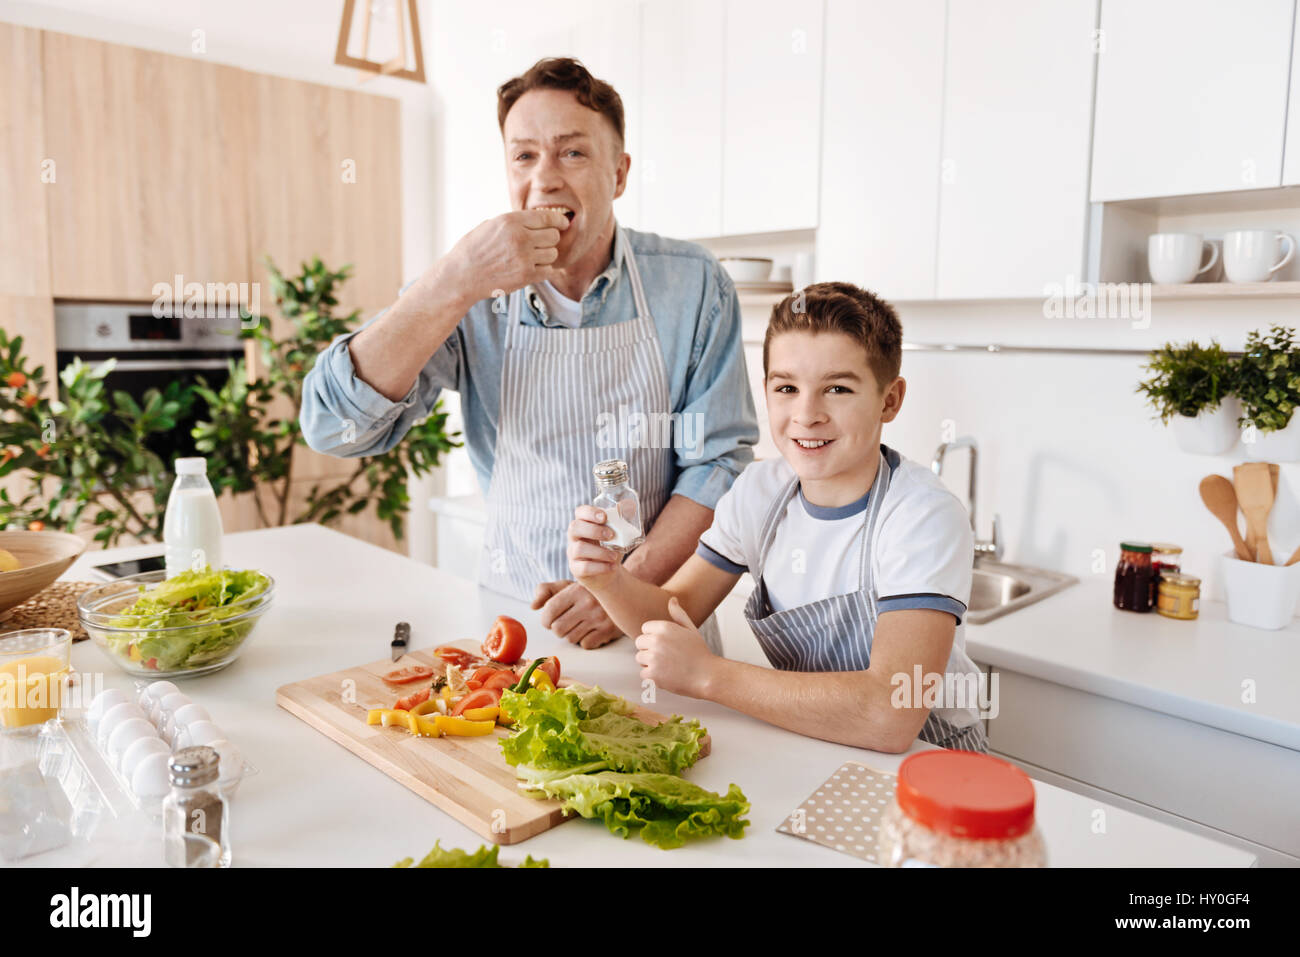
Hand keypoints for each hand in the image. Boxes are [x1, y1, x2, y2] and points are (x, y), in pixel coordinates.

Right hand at [439, 208, 569, 303]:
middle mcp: (520, 237)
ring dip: (546, 256)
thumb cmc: (473, 250)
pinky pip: (548, 271)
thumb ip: (513, 222)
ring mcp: (524, 257)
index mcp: (510, 221)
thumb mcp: (490, 225)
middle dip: (549, 240)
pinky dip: (542, 271)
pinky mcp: (526, 276)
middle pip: (553, 236)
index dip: (558, 221)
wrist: (461, 276)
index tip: (563, 224)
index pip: (546, 217)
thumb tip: (534, 220)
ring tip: (532, 258)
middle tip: (540, 244)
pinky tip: (532, 269)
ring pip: (553, 254)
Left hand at [531, 580, 622, 648]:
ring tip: (580, 625)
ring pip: (571, 639)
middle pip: (557, 629)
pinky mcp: (608, 630)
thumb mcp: (567, 586)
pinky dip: (586, 641)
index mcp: (575, 590)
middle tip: (566, 622)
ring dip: (572, 635)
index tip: (550, 619)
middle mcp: (588, 602)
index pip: (549, 610)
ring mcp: (599, 617)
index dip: (546, 620)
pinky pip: (586, 645)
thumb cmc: (587, 592)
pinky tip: (591, 630)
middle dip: (558, 629)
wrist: (621, 594)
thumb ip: (545, 590)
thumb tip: (533, 606)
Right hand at [567, 505, 622, 590]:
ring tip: (614, 555)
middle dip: (593, 530)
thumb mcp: (619, 533)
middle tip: (611, 535)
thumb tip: (630, 505)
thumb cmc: (612, 548)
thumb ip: (623, 520)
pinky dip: (600, 567)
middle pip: (574, 527)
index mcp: (584, 523)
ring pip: (579, 549)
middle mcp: (574, 537)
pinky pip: (584, 567)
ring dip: (600, 551)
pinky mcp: (576, 569)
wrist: (610, 573)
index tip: (604, 517)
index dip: (590, 512)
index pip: (580, 512)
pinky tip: (612, 567)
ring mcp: (573, 553)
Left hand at [634, 597, 716, 698]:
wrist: (707, 676)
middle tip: (667, 657)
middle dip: (649, 649)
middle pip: (639, 643)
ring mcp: (654, 657)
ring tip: (668, 666)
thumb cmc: (699, 653)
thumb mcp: (691, 630)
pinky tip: (667, 676)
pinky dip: (653, 677)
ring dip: (650, 663)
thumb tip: (672, 599)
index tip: (667, 645)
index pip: (645, 629)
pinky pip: (643, 673)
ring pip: (640, 658)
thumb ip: (678, 614)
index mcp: (664, 627)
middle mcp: (657, 640)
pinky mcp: (652, 674)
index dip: (654, 637)